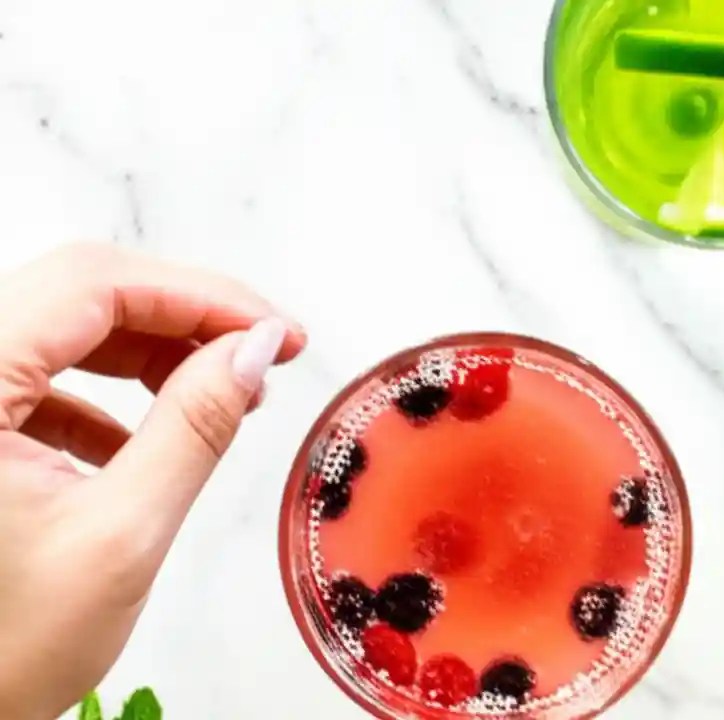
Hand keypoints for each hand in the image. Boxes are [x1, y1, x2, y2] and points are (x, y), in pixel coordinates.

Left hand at [0, 244, 306, 718]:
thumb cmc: (1, 649)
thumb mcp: (121, 536)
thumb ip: (194, 429)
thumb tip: (252, 351)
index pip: (91, 286)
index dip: (198, 295)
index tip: (273, 330)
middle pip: (78, 292)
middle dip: (182, 314)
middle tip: (263, 349)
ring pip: (63, 325)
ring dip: (150, 347)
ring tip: (222, 389)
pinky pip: (38, 372)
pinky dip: (105, 389)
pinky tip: (145, 435)